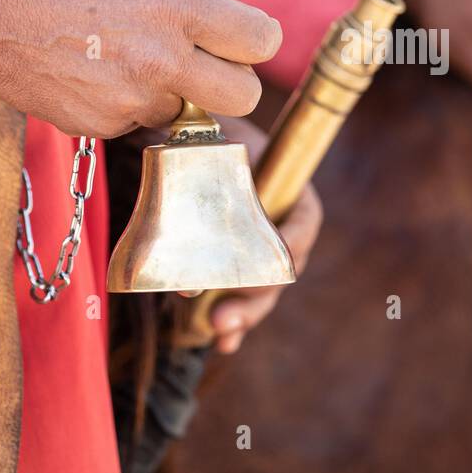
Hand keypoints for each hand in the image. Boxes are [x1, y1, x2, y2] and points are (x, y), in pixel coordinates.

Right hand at [0, 0, 282, 136]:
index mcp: (175, 10)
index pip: (261, 41)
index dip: (256, 35)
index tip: (237, 29)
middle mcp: (161, 61)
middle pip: (244, 97)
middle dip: (233, 78)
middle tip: (203, 56)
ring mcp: (132, 101)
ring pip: (190, 111)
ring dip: (177, 91)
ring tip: (133, 55)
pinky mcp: (104, 127)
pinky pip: (142, 123)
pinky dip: (133, 104)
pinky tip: (100, 72)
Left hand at [203, 116, 322, 354]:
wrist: (195, 148)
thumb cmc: (211, 132)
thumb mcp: (215, 128)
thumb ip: (206, 131)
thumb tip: (168, 129)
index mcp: (289, 190)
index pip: (304, 221)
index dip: (294, 242)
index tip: (281, 259)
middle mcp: (279, 227)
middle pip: (282, 271)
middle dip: (256, 298)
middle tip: (224, 316)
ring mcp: (259, 253)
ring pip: (261, 292)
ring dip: (243, 315)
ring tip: (218, 332)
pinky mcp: (236, 271)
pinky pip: (239, 301)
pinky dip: (233, 326)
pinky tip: (222, 344)